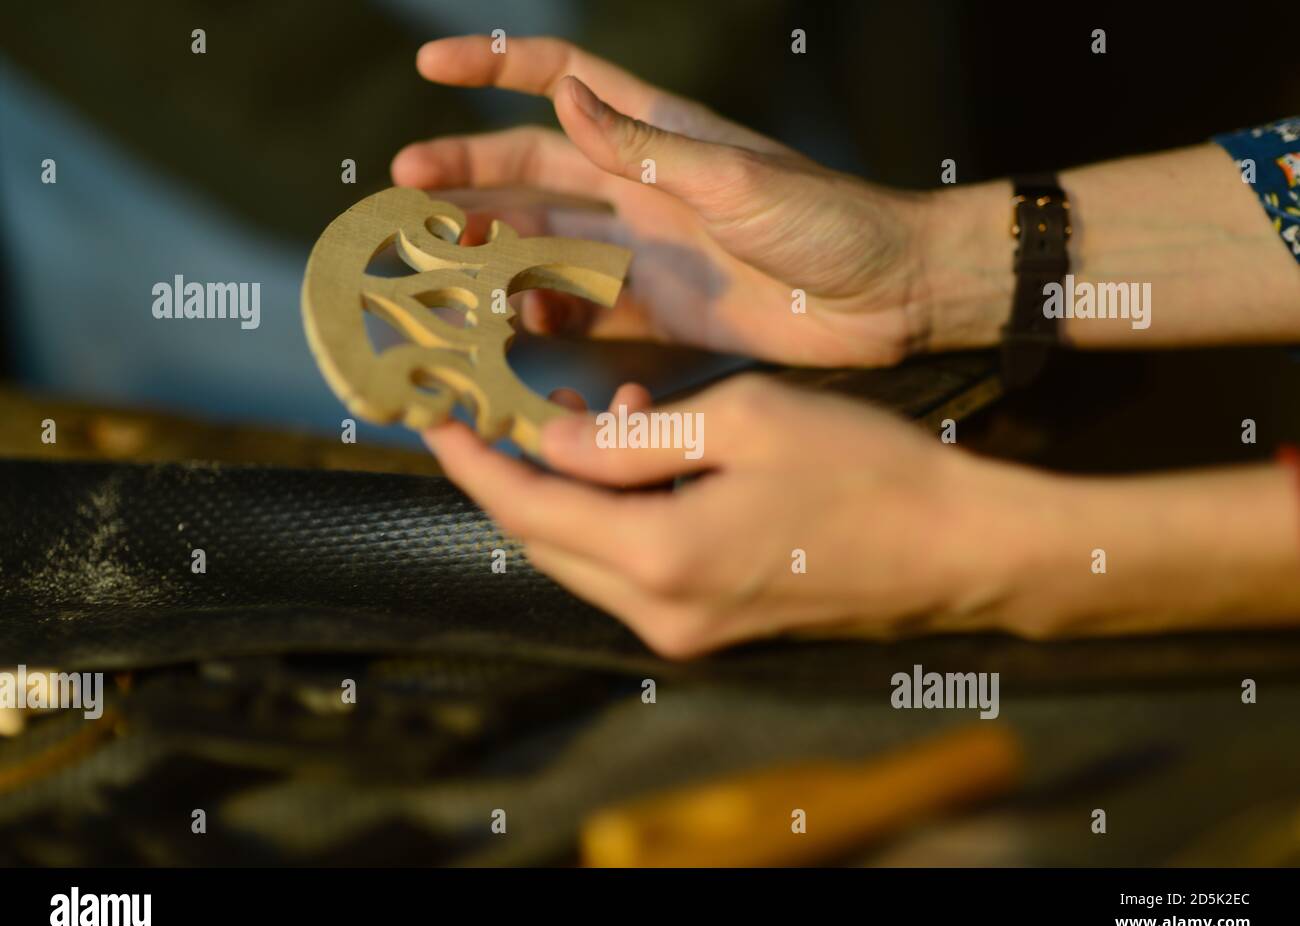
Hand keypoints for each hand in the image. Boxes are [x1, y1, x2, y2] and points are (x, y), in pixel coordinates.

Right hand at [392, 35, 962, 366]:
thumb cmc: (825, 221)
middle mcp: (637, 187)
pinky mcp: (658, 308)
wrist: (886, 297)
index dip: (493, 67)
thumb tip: (563, 98)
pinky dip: (544, 311)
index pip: (559, 82)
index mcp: (654, 135)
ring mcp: (643, 250)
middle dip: (465, 173)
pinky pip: (582, 308)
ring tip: (440, 263)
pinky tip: (514, 319)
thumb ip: (645, 147)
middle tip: (403, 188)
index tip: (428, 66)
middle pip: (530, 170)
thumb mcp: (732, 177)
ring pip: (545, 242)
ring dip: (492, 248)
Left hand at [424, 373, 1045, 656]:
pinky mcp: (716, 628)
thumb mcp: (744, 421)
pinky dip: (620, 520)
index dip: (475, 463)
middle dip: (521, 474)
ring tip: (608, 411)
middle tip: (521, 402)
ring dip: (576, 493)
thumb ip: (630, 437)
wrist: (956, 548)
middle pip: (547, 543)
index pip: (528, 510)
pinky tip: (652, 460)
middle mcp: (662, 612)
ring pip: (588, 559)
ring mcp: (689, 631)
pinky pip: (635, 574)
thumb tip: (548, 438)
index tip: (435, 421)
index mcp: (660, 557)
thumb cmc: (865, 470)